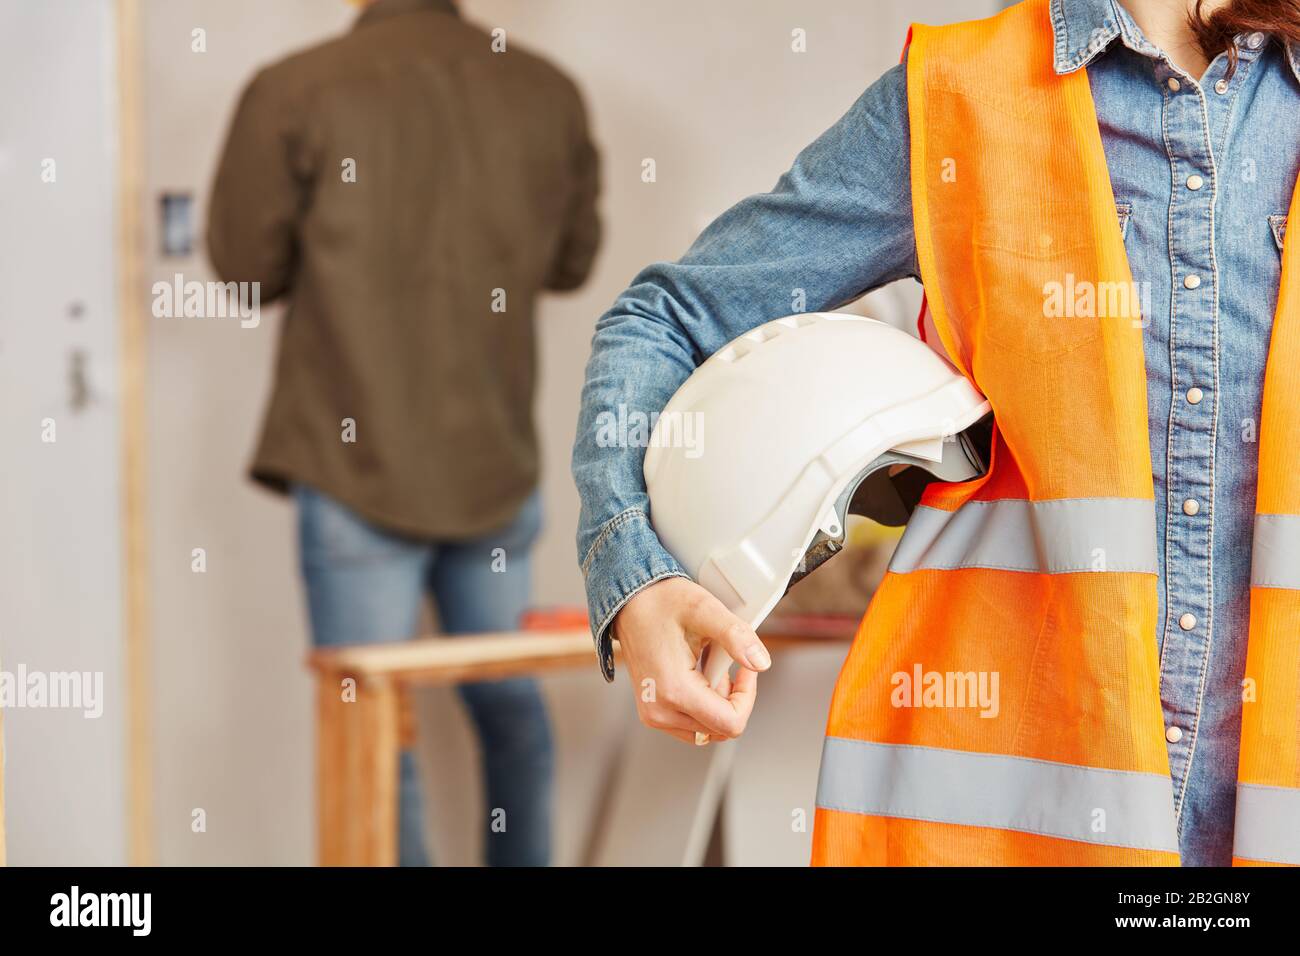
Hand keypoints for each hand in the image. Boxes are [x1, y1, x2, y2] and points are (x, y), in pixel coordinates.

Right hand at [611, 576, 769, 744]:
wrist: (630, 603)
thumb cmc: (662, 603)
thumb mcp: (704, 610)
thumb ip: (736, 636)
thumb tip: (762, 663)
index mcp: (674, 690)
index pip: (730, 723)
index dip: (748, 696)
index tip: (745, 669)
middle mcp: (660, 711)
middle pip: (720, 728)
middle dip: (733, 696)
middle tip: (727, 661)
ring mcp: (654, 715)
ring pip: (708, 730)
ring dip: (719, 702)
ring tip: (710, 666)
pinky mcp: (654, 713)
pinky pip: (693, 725)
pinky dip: (705, 705)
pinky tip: (700, 676)